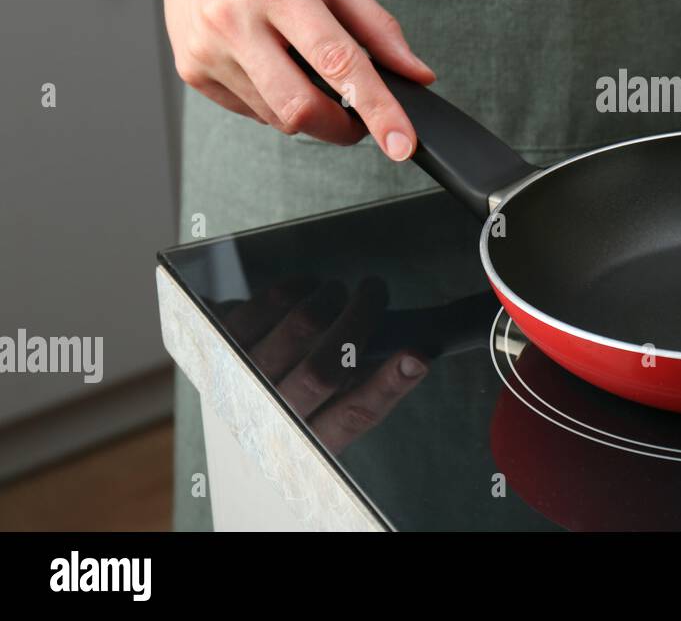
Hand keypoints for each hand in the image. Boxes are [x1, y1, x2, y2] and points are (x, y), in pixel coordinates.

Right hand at [149, 0, 434, 159]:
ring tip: (308, 70)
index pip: (336, 61)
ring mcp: (206, 49)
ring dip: (309, 112)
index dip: (376, 108)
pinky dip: (276, 102)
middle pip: (300, 107)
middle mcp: (234, 19)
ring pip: (277, 117)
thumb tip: (417, 74)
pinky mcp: (191, 71)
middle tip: (361, 118)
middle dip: (342, 127)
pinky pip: (252, 112)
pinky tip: (273, 66)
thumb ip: (377, 26)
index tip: (401, 143)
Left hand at [219, 276, 428, 452]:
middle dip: (362, 316)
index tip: (419, 356)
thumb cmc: (285, 394)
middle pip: (324, 369)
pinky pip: (271, 301)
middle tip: (375, 292)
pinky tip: (305, 289)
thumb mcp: (324, 407)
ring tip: (337, 293)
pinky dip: (298, 286)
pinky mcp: (217, 341)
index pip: (352, 417)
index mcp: (305, 439)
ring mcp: (236, 378)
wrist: (222, 391)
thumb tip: (410, 349)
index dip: (388, 386)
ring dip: (330, 296)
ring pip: (301, 324)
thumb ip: (362, 383)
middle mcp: (267, 415)